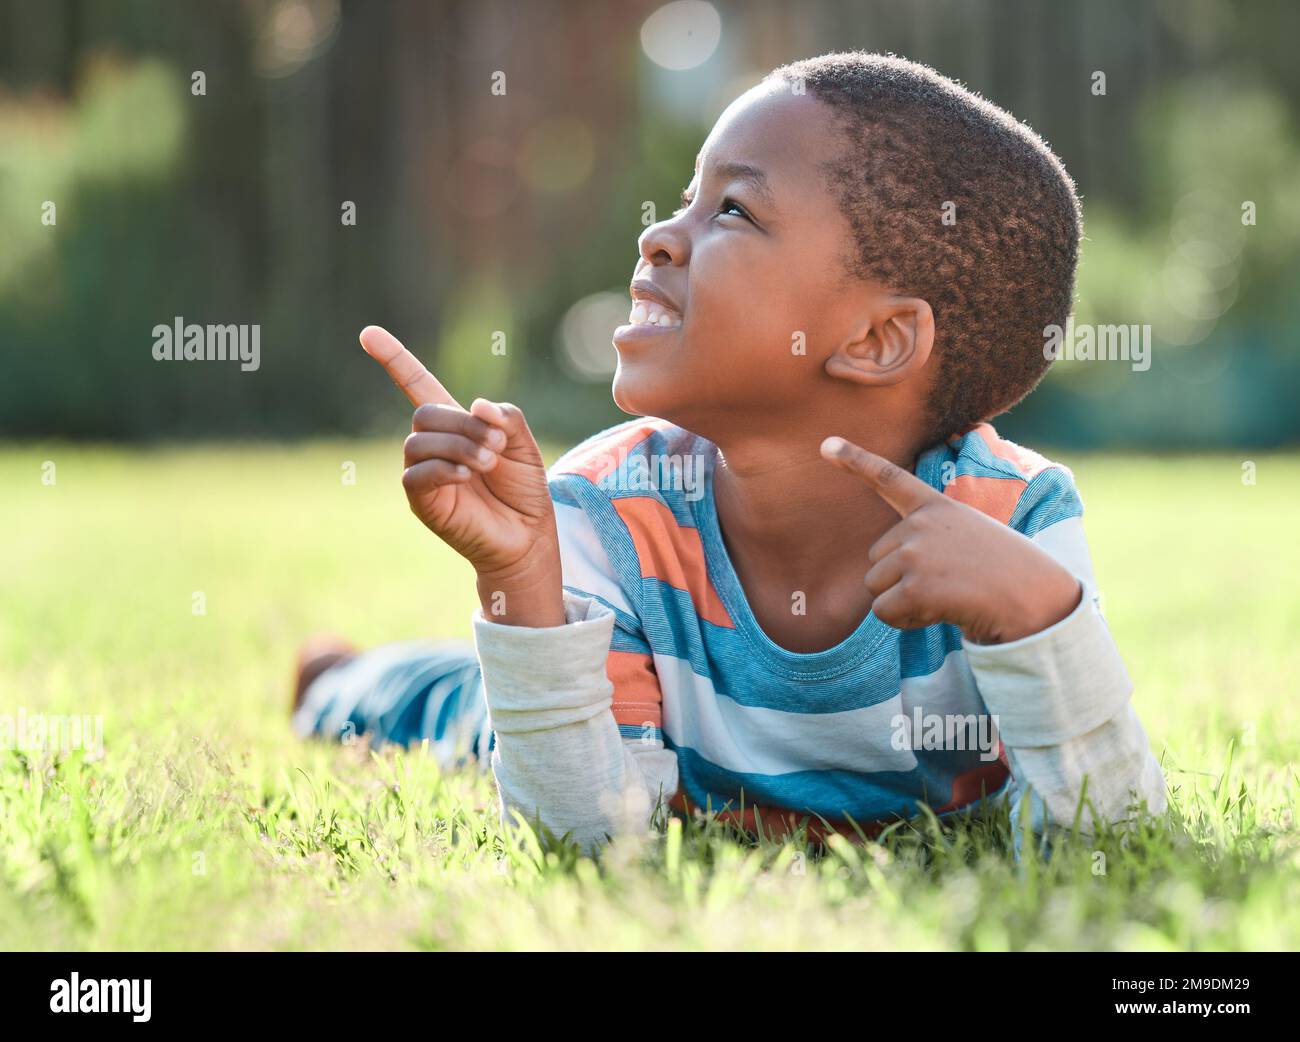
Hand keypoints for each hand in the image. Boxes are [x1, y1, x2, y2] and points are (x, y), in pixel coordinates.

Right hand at [360, 325, 563, 624]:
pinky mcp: (422, 501)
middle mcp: (431, 445)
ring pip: (420, 440)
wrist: (527, 535)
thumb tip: (476, 404)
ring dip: (459, 445)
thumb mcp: (525, 445)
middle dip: (464, 423)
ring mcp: (423, 472)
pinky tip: (467, 475)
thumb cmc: (524, 490)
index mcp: (454, 424)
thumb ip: (506, 418)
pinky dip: (444, 468)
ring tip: (488, 462)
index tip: (367, 333)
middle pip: (425, 412)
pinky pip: (416, 474)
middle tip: (497, 445)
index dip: (394, 359)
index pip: (417, 384)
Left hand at [820, 436, 1081, 644]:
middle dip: (901, 581)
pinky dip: (907, 621)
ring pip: (876, 589)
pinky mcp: (915, 586)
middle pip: (876, 560)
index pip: (890, 478)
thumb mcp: (970, 539)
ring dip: (903, 603)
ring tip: (947, 597)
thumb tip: (886, 575)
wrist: (1036, 601)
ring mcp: (915, 553)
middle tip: (947, 583)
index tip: (826, 445)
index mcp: (936, 507)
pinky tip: (941, 611)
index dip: (855, 460)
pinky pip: (885, 613)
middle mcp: (919, 524)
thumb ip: (929, 541)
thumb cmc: (1007, 574)